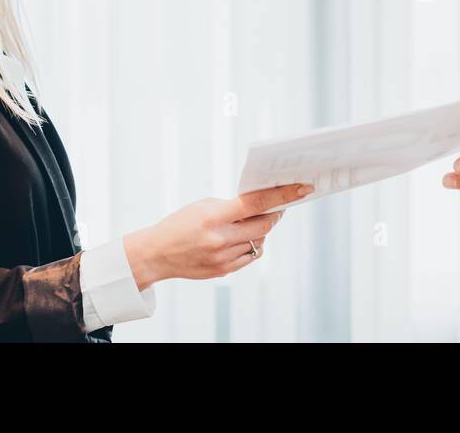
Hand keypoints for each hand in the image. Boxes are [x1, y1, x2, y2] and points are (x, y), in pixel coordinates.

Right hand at [124, 183, 312, 286]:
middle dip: (275, 212)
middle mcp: (220, 240)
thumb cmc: (180, 224)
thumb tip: (262, 205)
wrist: (157, 253)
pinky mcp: (224, 271)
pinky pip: (250, 256)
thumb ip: (232, 206)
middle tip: (279, 205)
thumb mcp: (204, 206)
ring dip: (262, 229)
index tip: (302, 189)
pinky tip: (244, 237)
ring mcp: (223, 258)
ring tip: (252, 221)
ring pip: (259, 241)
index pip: (256, 203)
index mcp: (214, 218)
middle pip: (264, 224)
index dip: (283, 195)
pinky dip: (252, 244)